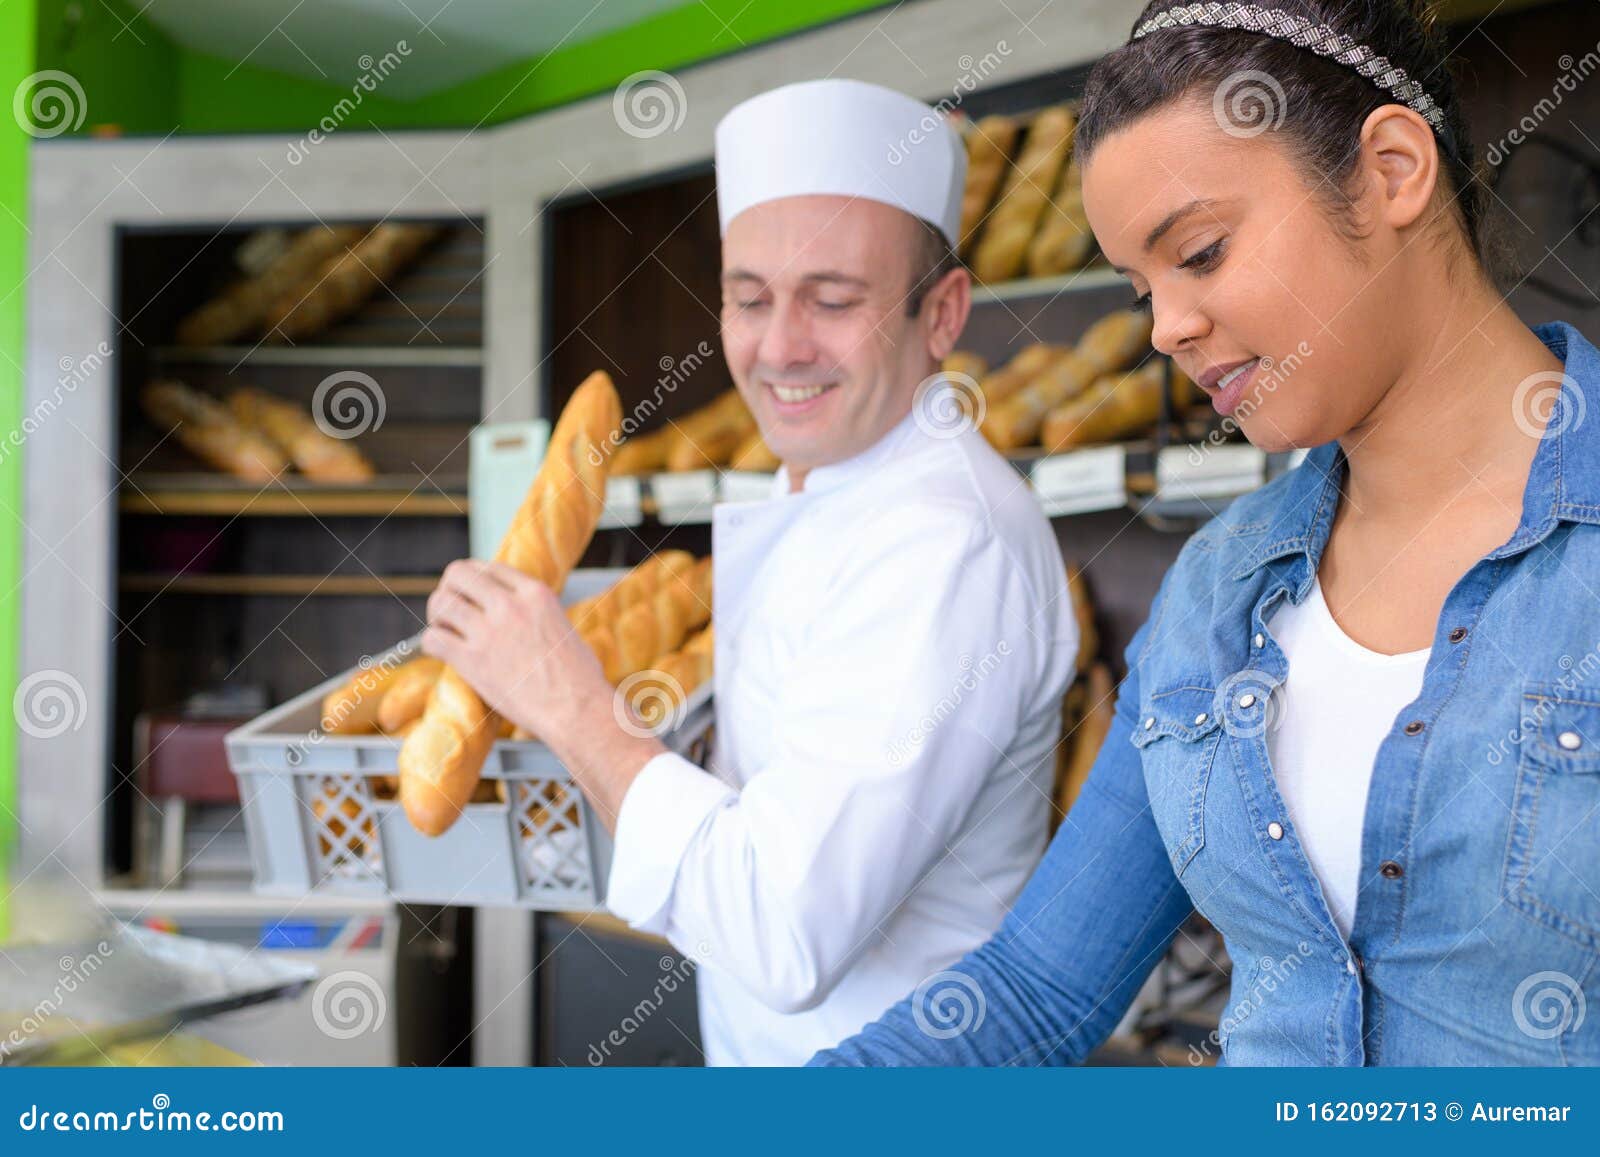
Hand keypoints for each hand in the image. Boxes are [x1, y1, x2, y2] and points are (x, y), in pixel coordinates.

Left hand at [419, 559, 606, 744]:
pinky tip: (442, 652)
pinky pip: (433, 638)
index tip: (471, 596)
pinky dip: (431, 644)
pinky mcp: (472, 659)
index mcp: (535, 593)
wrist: (575, 709)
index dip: (474, 581)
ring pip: (441, 602)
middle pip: (458, 574)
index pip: (488, 567)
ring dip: (437, 616)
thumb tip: (523, 619)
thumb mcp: (563, 626)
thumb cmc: (579, 678)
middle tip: (452, 610)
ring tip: (445, 631)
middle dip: (450, 590)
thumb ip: (537, 614)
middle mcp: (510, 605)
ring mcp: (489, 631)